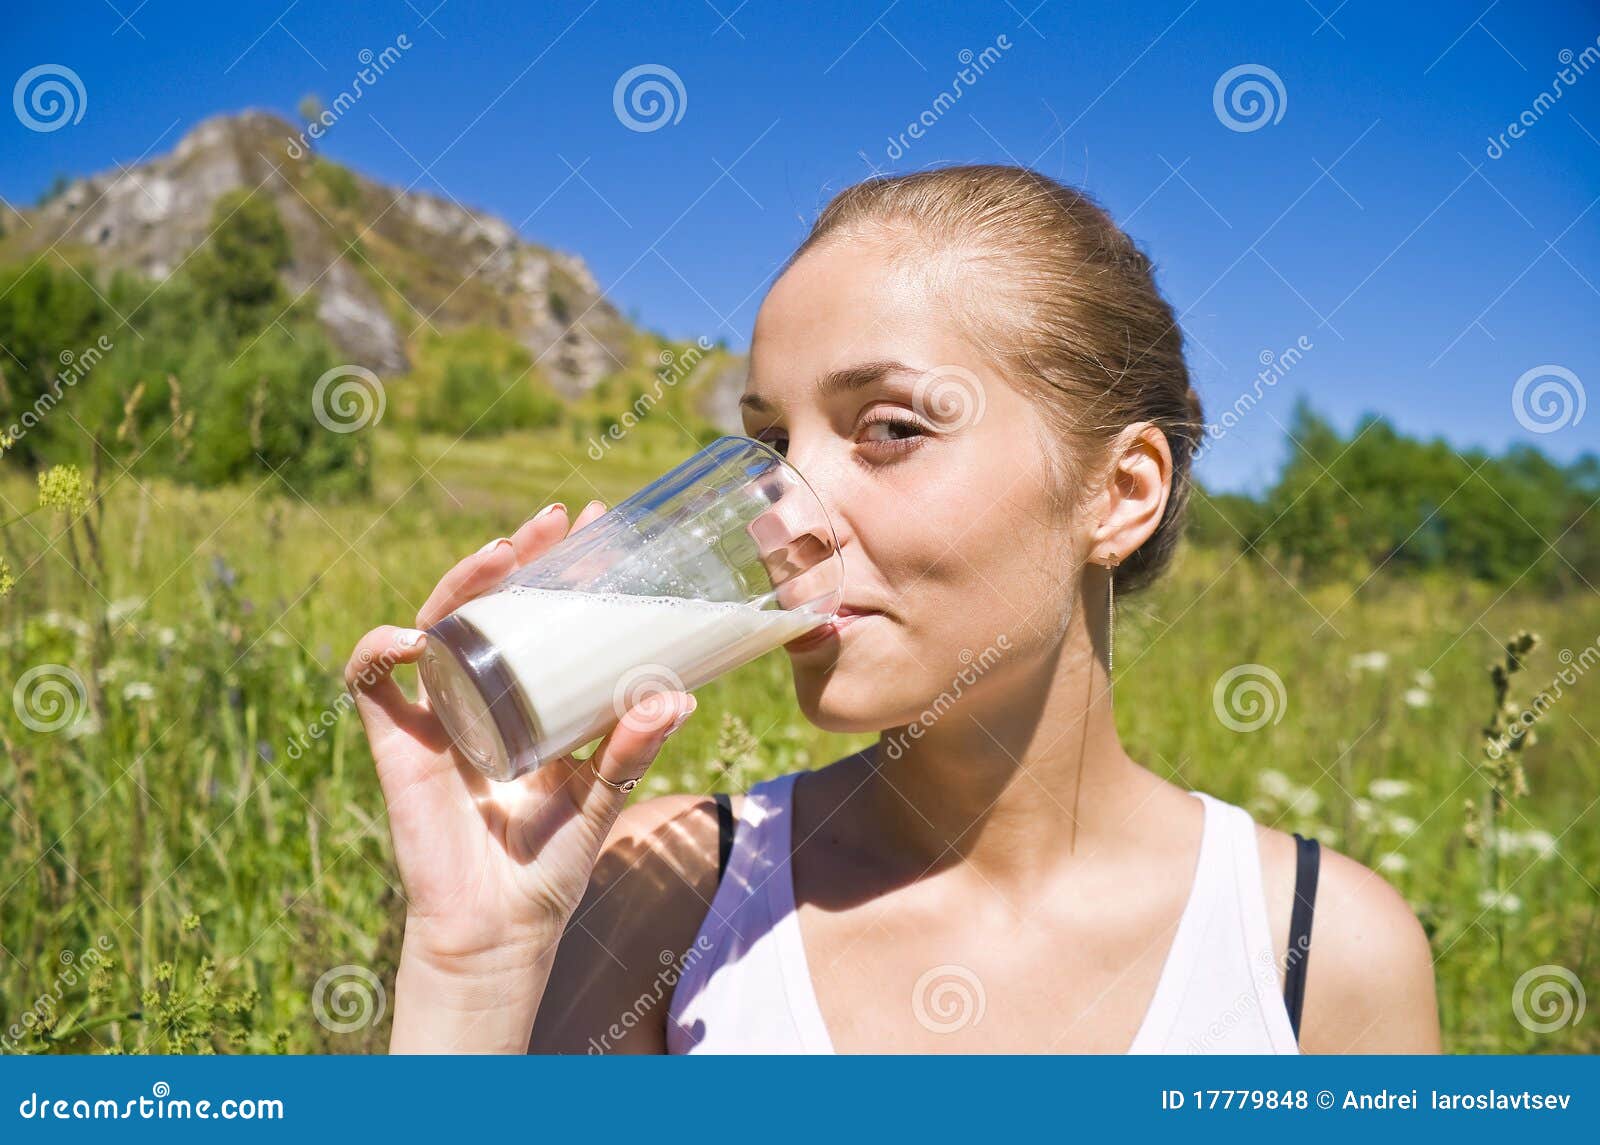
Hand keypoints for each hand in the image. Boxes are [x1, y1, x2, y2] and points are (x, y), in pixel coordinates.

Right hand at [347, 501, 697, 973]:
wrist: (499, 930)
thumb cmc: (548, 865)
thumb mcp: (602, 795)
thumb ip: (632, 748)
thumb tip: (680, 696)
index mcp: (527, 698)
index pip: (540, 613)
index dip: (560, 567)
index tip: (595, 525)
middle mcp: (478, 694)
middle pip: (487, 604)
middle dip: (516, 555)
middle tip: (553, 522)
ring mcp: (435, 712)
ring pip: (433, 621)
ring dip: (460, 580)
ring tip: (501, 555)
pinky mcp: (396, 743)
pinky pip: (371, 680)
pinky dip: (380, 648)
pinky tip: (415, 636)